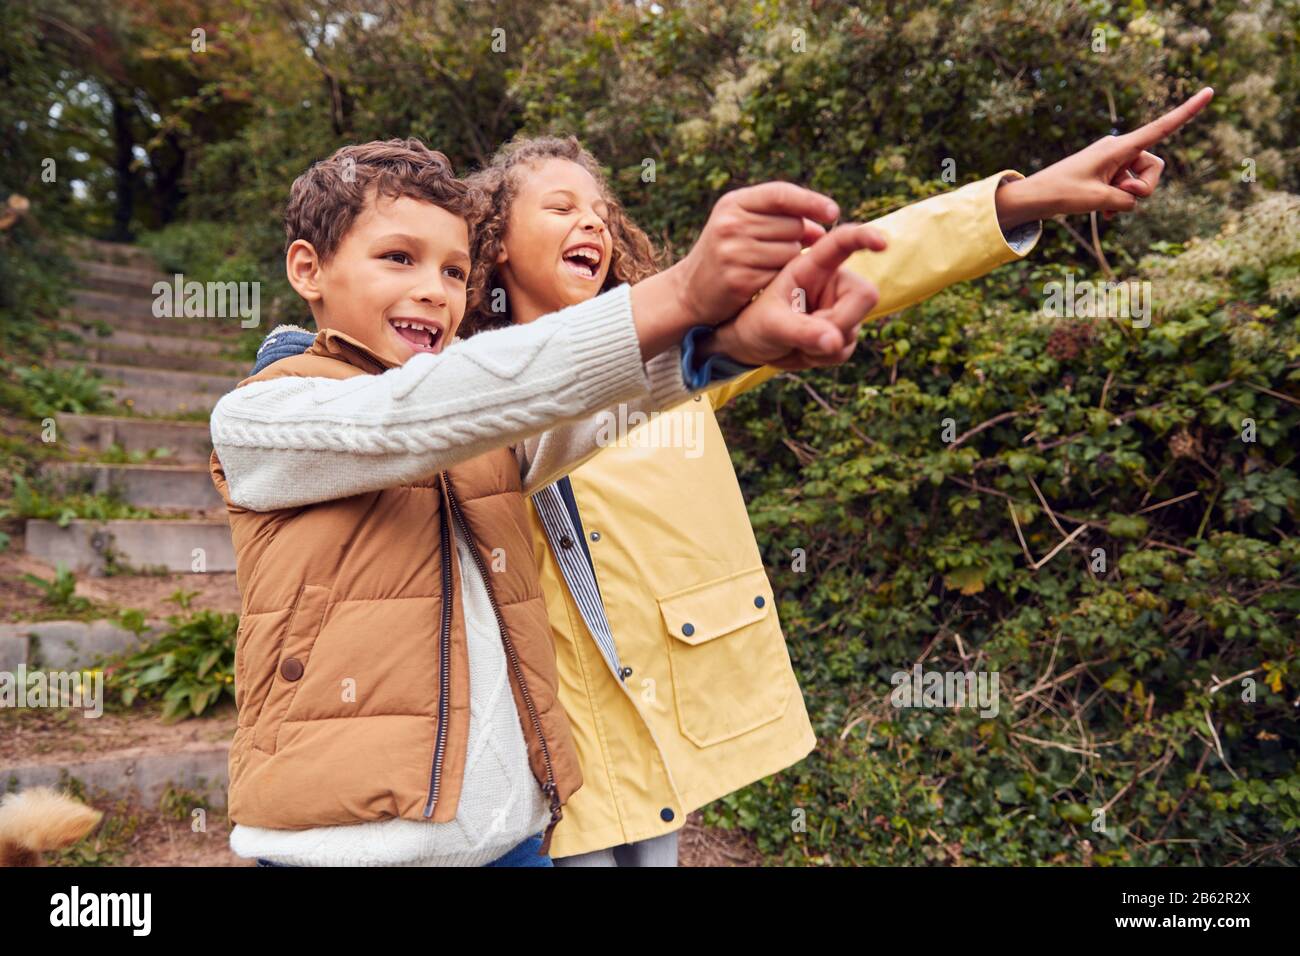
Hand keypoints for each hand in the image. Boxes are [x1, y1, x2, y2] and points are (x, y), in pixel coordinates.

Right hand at [668, 181, 839, 325]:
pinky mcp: (739, 279)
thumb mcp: (742, 225)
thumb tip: (822, 228)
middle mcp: (731, 224)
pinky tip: (764, 282)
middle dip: (797, 239)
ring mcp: (733, 252)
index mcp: (733, 204)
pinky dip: (780, 281)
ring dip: (790, 262)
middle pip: (793, 225)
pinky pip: (781, 276)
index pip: (781, 194)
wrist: (689, 291)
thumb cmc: (726, 254)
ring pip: (791, 251)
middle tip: (778, 251)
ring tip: (766, 266)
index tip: (833, 212)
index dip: (811, 201)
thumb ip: (779, 219)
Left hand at [698, 224, 884, 370]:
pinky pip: (846, 348)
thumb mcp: (771, 326)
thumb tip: (835, 342)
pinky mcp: (844, 329)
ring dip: (824, 345)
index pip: (842, 242)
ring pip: (854, 329)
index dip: (864, 238)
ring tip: (794, 340)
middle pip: (866, 295)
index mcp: (813, 265)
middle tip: (805, 334)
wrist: (752, 344)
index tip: (881, 242)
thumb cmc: (754, 323)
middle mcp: (833, 282)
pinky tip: (803, 350)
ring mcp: (841, 306)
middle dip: (840, 322)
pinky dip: (824, 356)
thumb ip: (802, 331)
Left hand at [995, 87, 1213, 228]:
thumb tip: (1132, 199)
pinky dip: (1119, 200)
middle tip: (1118, 196)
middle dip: (1145, 186)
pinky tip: (1104, 213)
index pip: (1160, 128)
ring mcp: (1112, 161)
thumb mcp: (1098, 200)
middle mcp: (1119, 149)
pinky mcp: (1106, 173)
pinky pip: (1126, 188)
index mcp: (1119, 147)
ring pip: (1140, 181)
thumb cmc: (1061, 194)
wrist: (1033, 196)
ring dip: (1128, 196)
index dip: (1186, 112)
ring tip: (1103, 206)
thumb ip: (1125, 200)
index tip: (1210, 92)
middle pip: (1153, 167)